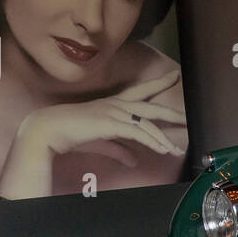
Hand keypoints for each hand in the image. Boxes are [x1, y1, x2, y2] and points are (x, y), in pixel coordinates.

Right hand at [0, 70, 186, 198]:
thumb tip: (135, 160)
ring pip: (147, 123)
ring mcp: (114, 112)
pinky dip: (152, 141)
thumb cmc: (73, 134)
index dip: (158, 84)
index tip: (173, 76)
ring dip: (163, 138)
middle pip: (150, 105)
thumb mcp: (102, 142)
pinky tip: (162, 149)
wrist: (50, 130)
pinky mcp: (111, 123)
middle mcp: (117, 105)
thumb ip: (120, 150)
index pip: (141, 92)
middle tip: (187, 114)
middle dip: (170, 111)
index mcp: (114, 104)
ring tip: (176, 149)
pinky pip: (138, 132)